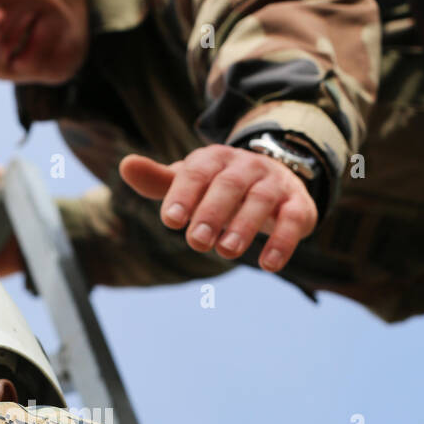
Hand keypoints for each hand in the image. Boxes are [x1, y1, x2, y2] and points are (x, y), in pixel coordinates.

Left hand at [118, 144, 317, 270]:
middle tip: (196, 242)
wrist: (273, 178)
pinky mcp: (298, 204)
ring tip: (227, 252)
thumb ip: (160, 180)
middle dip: (212, 212)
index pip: (197, 171)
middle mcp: (246, 166)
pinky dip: (284, 241)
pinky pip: (293, 219)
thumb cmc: (219, 186)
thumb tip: (125, 166)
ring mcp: (274, 183)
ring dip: (244, 225)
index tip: (170, 220)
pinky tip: (269, 265)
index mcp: (215, 158)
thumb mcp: (190, 181)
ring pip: (261, 199)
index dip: (184, 194)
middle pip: (229, 185)